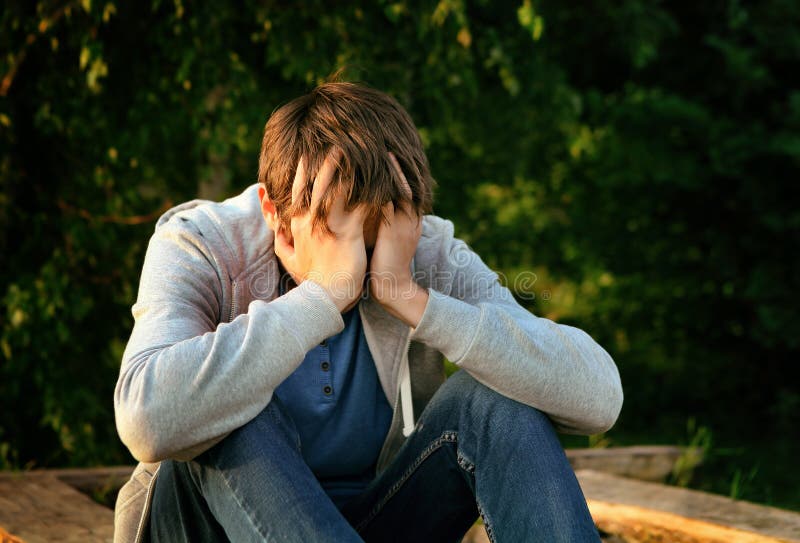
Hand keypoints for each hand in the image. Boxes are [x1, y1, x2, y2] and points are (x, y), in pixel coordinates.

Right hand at [274, 151, 367, 311]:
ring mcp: (329, 226)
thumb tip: (275, 227)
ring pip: (336, 191)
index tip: (307, 154)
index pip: (298, 192)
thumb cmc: (311, 279)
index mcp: (298, 224)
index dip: (303, 172)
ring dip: (345, 171)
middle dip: (325, 163)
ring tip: (355, 153)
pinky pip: (359, 207)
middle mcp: (311, 221)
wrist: (325, 297)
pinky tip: (377, 181)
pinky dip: (367, 193)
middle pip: (317, 185)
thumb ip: (281, 239)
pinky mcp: (347, 234)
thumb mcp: (288, 258)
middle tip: (335, 144)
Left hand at [369, 153, 428, 326]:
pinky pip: (390, 201)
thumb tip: (374, 202)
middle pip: (409, 183)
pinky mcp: (394, 230)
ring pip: (401, 188)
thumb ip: (383, 219)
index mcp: (409, 219)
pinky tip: (368, 174)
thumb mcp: (386, 237)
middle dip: (398, 164)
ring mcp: (405, 223)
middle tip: (386, 143)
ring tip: (381, 150)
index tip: (389, 152)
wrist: (392, 288)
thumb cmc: (384, 264)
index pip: (408, 187)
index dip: (400, 170)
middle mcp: (410, 217)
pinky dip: (382, 187)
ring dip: (391, 170)